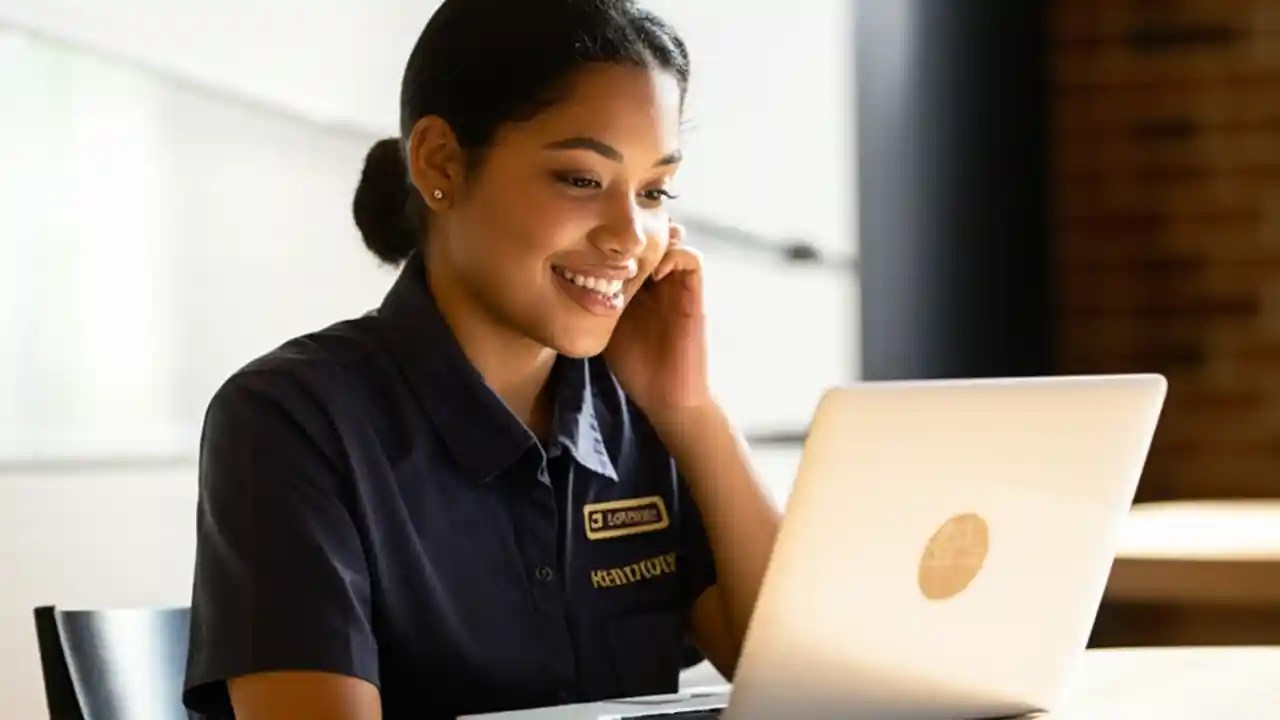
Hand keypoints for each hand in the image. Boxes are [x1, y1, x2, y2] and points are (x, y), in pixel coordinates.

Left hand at [604, 223, 713, 426]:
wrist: (668, 397)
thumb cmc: (636, 368)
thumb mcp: (602, 327)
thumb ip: (589, 305)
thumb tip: (549, 288)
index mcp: (639, 285)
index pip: (629, 246)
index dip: (613, 237)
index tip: (591, 238)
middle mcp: (660, 280)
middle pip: (650, 234)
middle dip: (631, 230)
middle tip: (609, 235)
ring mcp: (678, 286)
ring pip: (673, 238)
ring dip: (654, 238)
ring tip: (631, 251)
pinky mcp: (695, 297)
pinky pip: (692, 259)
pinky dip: (674, 255)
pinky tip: (652, 272)